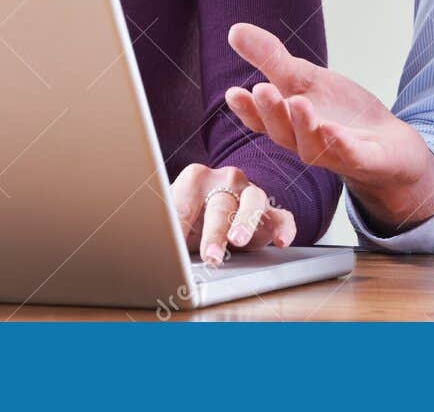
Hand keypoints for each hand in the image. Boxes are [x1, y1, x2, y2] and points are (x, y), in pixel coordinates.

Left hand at [170, 163, 295, 266]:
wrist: (212, 215)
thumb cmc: (191, 221)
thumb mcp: (174, 224)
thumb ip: (166, 232)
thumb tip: (150, 251)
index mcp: (196, 178)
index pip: (186, 204)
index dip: (179, 227)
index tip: (173, 248)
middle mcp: (227, 179)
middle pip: (221, 204)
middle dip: (215, 232)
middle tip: (210, 255)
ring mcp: (250, 193)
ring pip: (254, 201)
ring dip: (246, 222)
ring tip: (238, 241)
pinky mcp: (270, 212)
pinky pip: (282, 216)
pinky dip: (283, 228)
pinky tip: (282, 241)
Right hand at [225, 22, 433, 231]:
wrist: (387, 142)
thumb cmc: (339, 112)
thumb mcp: (305, 78)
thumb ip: (270, 59)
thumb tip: (233, 30)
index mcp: (288, 124)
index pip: (262, 120)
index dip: (247, 109)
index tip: (233, 92)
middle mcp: (306, 142)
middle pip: (283, 132)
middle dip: (272, 112)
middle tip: (261, 90)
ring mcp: (335, 154)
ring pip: (313, 146)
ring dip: (304, 125)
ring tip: (298, 102)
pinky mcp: (365, 160)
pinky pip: (351, 155)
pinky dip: (341, 145)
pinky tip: (334, 129)